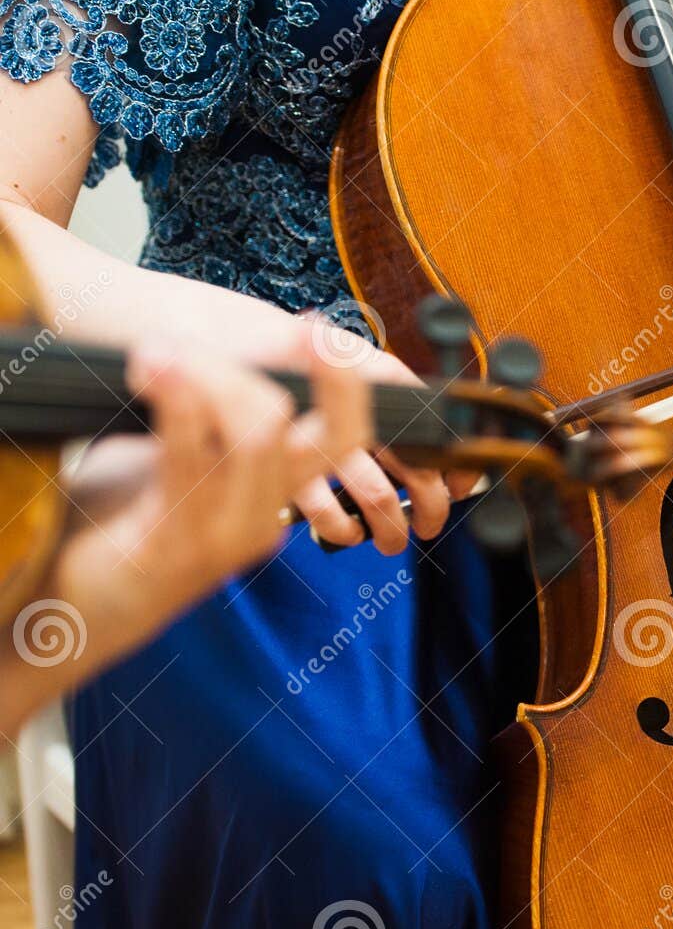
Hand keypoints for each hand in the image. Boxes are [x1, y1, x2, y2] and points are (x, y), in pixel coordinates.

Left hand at [0, 329, 372, 731]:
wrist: (70, 599)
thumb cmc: (123, 519)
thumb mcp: (184, 456)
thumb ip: (216, 413)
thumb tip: (237, 344)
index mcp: (273, 494)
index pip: (345, 437)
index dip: (346, 384)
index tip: (316, 329)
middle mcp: (264, 517)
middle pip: (321, 433)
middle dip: (284, 367)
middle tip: (198, 337)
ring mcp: (226, 537)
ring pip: (259, 434)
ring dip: (209, 375)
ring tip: (155, 353)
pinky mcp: (175, 548)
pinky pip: (190, 462)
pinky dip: (177, 407)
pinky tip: (149, 373)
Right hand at [285, 317, 478, 554]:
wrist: (221, 343)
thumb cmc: (294, 362)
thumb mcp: (351, 364)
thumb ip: (397, 401)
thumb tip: (448, 464)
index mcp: (378, 376)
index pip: (438, 426)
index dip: (456, 466)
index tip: (462, 487)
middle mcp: (356, 402)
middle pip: (417, 467)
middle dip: (431, 508)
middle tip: (429, 524)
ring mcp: (322, 431)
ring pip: (378, 496)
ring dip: (391, 529)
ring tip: (391, 540)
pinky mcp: (283, 462)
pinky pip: (327, 511)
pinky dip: (343, 530)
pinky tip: (346, 531)